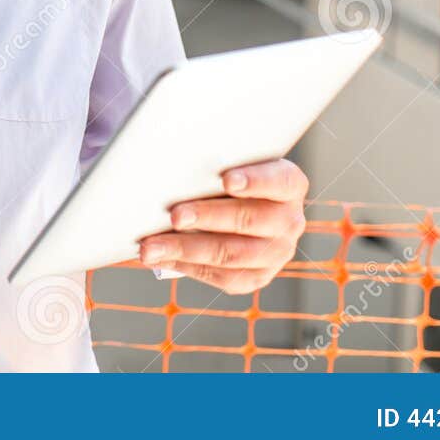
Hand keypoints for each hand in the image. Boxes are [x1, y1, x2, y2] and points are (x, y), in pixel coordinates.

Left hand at [137, 158, 307, 293]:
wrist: (240, 207)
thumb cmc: (226, 177)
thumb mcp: (230, 163)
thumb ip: (213, 165)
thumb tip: (168, 168)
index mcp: (289, 185)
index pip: (279, 180)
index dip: (254, 181)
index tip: (227, 180)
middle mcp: (289, 221)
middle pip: (248, 220)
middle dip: (207, 217)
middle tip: (174, 215)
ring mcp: (276, 253)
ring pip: (231, 254)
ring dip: (185, 250)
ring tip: (150, 248)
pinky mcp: (256, 277)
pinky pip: (220, 276)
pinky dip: (184, 266)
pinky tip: (159, 258)